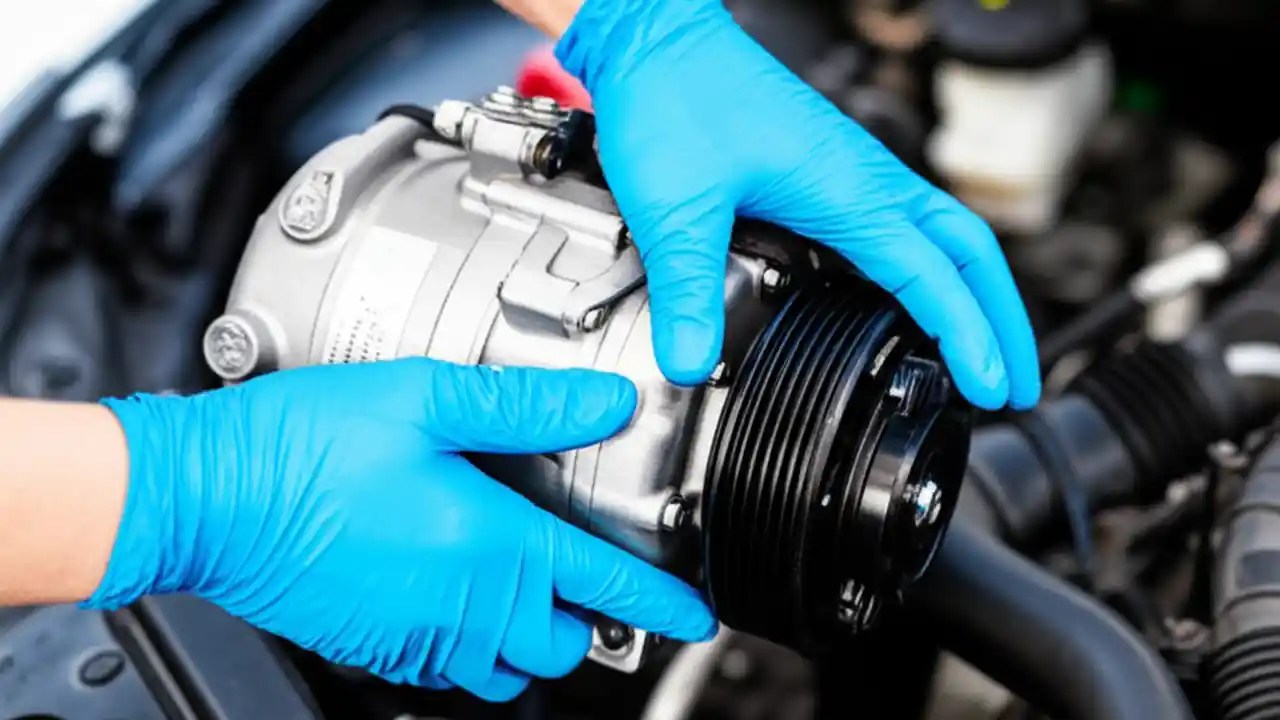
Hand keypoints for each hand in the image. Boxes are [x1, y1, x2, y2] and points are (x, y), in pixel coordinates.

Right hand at [85, 360, 715, 700]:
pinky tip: (460, 597)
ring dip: (533, 636)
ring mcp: (415, 633)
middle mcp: (461, 604)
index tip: (693, 613)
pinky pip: (449, 670)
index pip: (603, 585)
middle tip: (597, 583)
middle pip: (560, 642)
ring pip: (507, 668)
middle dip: (592, 620)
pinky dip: (475, 645)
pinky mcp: (375, 643)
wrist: (205, 497)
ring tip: (532, 592)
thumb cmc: (302, 447)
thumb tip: (604, 404)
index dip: (659, 602)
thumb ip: (525, 405)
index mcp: (489, 545)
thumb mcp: (423, 399)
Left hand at [555, 0, 1039, 408]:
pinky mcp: (833, 172)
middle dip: (1003, 321)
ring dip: (974, 294)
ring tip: (986, 353)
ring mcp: (855, 173)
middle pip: (969, 254)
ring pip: (946, 237)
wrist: (658, 40)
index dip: (966, 338)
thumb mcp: (676, 207)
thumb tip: (692, 365)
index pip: (932, 277)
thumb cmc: (674, 99)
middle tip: (1017, 386)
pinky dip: (933, 269)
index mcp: (849, 191)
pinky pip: (908, 225)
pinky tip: (914, 299)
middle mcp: (868, 181)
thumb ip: (687, 291)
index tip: (990, 390)